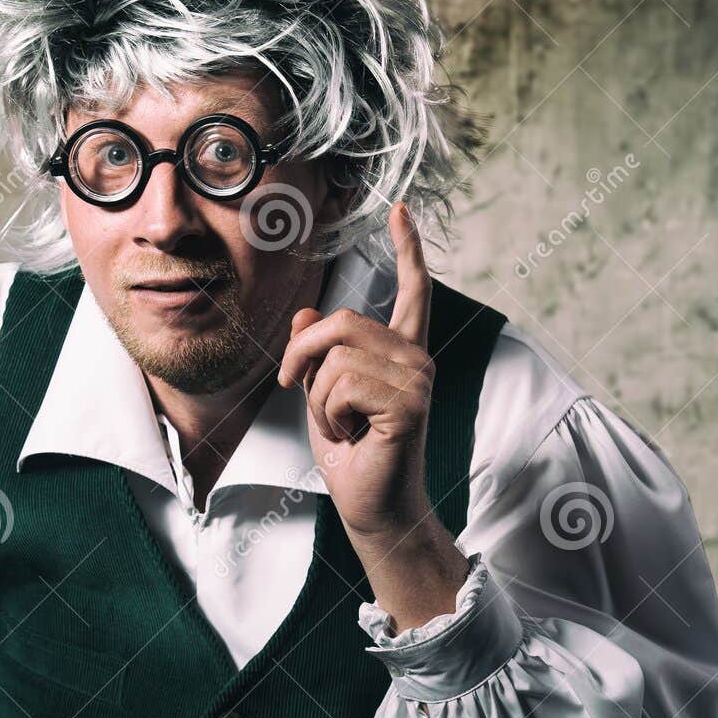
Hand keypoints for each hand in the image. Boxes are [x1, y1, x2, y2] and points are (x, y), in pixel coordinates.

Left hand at [277, 201, 469, 626]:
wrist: (370, 507)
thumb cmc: (350, 455)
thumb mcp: (321, 395)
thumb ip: (318, 353)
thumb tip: (307, 315)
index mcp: (402, 352)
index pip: (411, 291)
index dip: (407, 250)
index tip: (400, 210)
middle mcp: (417, 358)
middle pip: (340, 323)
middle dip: (302, 358)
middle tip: (299, 394)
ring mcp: (418, 379)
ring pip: (334, 358)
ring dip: (318, 400)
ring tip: (342, 427)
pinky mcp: (409, 402)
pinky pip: (340, 385)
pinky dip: (329, 415)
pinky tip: (353, 437)